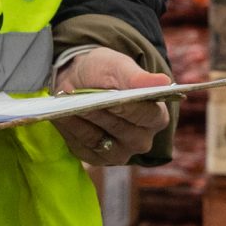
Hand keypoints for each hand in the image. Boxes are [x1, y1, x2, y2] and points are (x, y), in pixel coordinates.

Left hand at [51, 47, 171, 166]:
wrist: (83, 81)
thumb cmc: (107, 72)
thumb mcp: (120, 67)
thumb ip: (138, 77)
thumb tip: (164, 81)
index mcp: (157, 117)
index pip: (147, 116)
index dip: (128, 107)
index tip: (111, 97)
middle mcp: (141, 140)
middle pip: (121, 130)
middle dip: (100, 113)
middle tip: (81, 99)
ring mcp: (119, 153)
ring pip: (99, 140)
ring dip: (81, 122)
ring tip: (67, 106)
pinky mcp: (96, 159)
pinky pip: (82, 148)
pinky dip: (70, 132)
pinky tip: (61, 117)